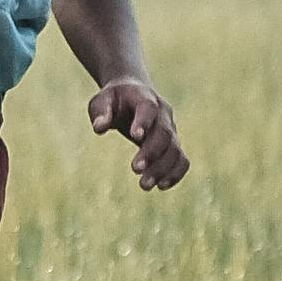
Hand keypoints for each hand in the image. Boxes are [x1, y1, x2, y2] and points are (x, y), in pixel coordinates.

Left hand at [86, 74, 188, 191]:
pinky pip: (182, 159)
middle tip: (135, 169)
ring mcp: (170, 129)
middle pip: (164, 132)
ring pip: (175, 149)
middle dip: (152, 152)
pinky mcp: (173, 144)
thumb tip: (99, 127)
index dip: (144, 121)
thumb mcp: (102, 101)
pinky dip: (175, 173)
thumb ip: (101, 112)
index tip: (135, 136)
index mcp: (144, 98)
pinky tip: (160, 186)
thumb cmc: (114, 100)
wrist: (133, 94)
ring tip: (144, 185)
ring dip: (162, 168)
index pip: (148, 108)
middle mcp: (162, 113)